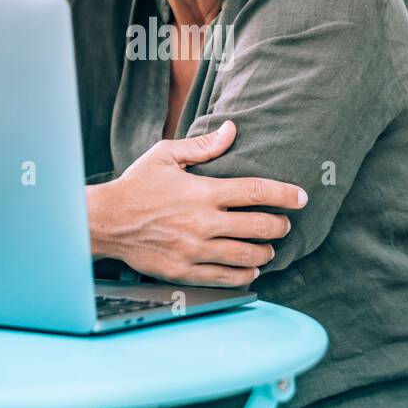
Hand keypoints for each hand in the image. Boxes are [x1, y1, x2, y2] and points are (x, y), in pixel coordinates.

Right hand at [85, 120, 307, 287]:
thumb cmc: (136, 185)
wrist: (105, 222)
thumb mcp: (165, 155)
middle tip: (284, 223)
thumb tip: (232, 130)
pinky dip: (245, 274)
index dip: (285, 194)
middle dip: (280, 225)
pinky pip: (226, 278)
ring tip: (268, 246)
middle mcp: (203, 223)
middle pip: (260, 227)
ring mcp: (195, 250)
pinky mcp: (185, 271)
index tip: (301, 197)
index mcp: (203, 192)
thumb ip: (203, 146)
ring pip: (248, 256)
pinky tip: (250, 268)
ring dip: (266, 251)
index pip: (256, 192)